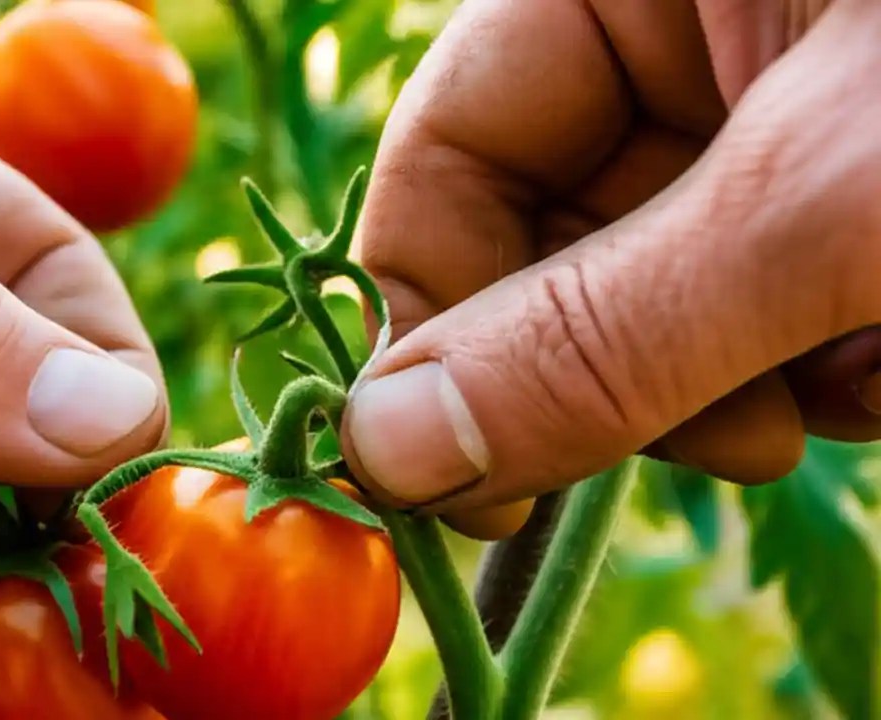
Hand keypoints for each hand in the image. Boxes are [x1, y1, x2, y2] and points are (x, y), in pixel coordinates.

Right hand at [341, 0, 880, 537]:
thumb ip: (599, 333)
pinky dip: (822, 373)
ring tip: (867, 370)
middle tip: (735, 438)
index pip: (447, 144)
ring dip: (742, 388)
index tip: (454, 477)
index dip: (428, 317)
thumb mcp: (825, 207)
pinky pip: (763, 320)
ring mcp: (769, 125)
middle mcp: (682, 45)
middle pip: (551, 246)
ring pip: (661, 305)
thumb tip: (379, 450)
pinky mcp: (838, 201)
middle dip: (628, 367)